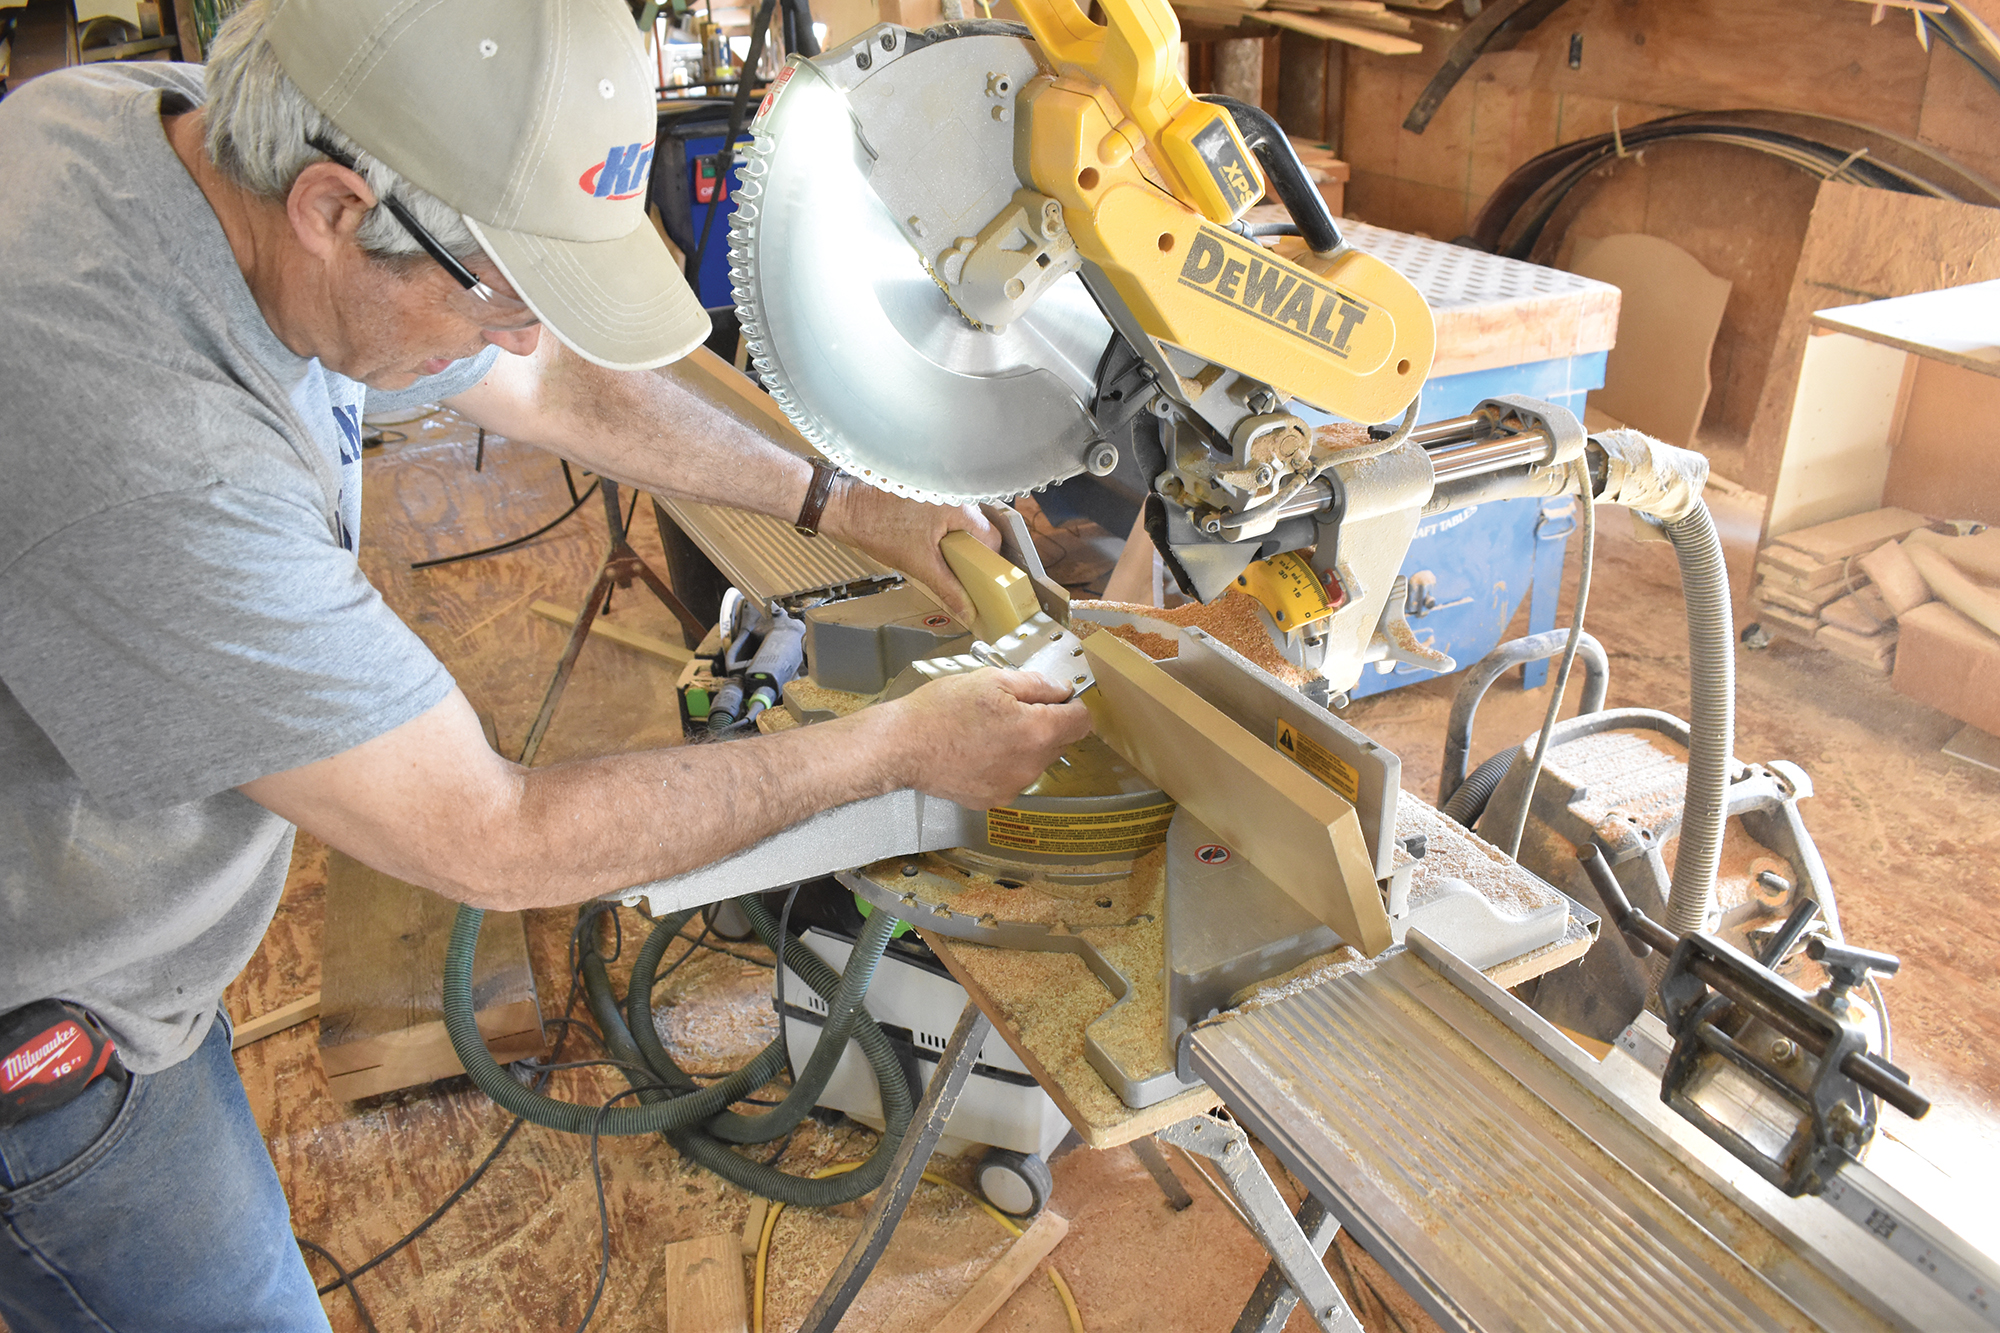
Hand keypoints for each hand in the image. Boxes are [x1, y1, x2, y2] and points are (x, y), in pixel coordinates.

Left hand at [818, 477, 999, 624]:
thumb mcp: (919, 565)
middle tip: (961, 573)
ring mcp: (939, 492)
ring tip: (943, 561)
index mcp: (958, 507)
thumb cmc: (876, 526)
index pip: (991, 537)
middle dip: (972, 554)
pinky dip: (943, 534)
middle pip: (979, 530)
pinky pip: (946, 518)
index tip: (982, 578)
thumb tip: (966, 610)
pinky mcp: (926, 495)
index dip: (989, 562)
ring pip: (962, 524)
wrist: (846, 510)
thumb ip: (948, 589)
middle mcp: (953, 494)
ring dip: (957, 544)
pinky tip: (930, 547)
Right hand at [874, 668, 1093, 807]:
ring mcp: (1014, 786)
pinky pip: (1013, 777)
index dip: (1072, 705)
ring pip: (1035, 760)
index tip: (1057, 698)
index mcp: (1037, 731)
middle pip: (1060, 742)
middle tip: (1010, 709)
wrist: (902, 746)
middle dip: (1046, 723)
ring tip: (988, 730)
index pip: (1082, 721)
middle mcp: (1031, 765)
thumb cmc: (941, 710)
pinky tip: (977, 750)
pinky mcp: (995, 799)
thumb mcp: (991, 680)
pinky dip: (1003, 764)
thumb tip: (1062, 689)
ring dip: (1024, 745)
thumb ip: (1036, 685)